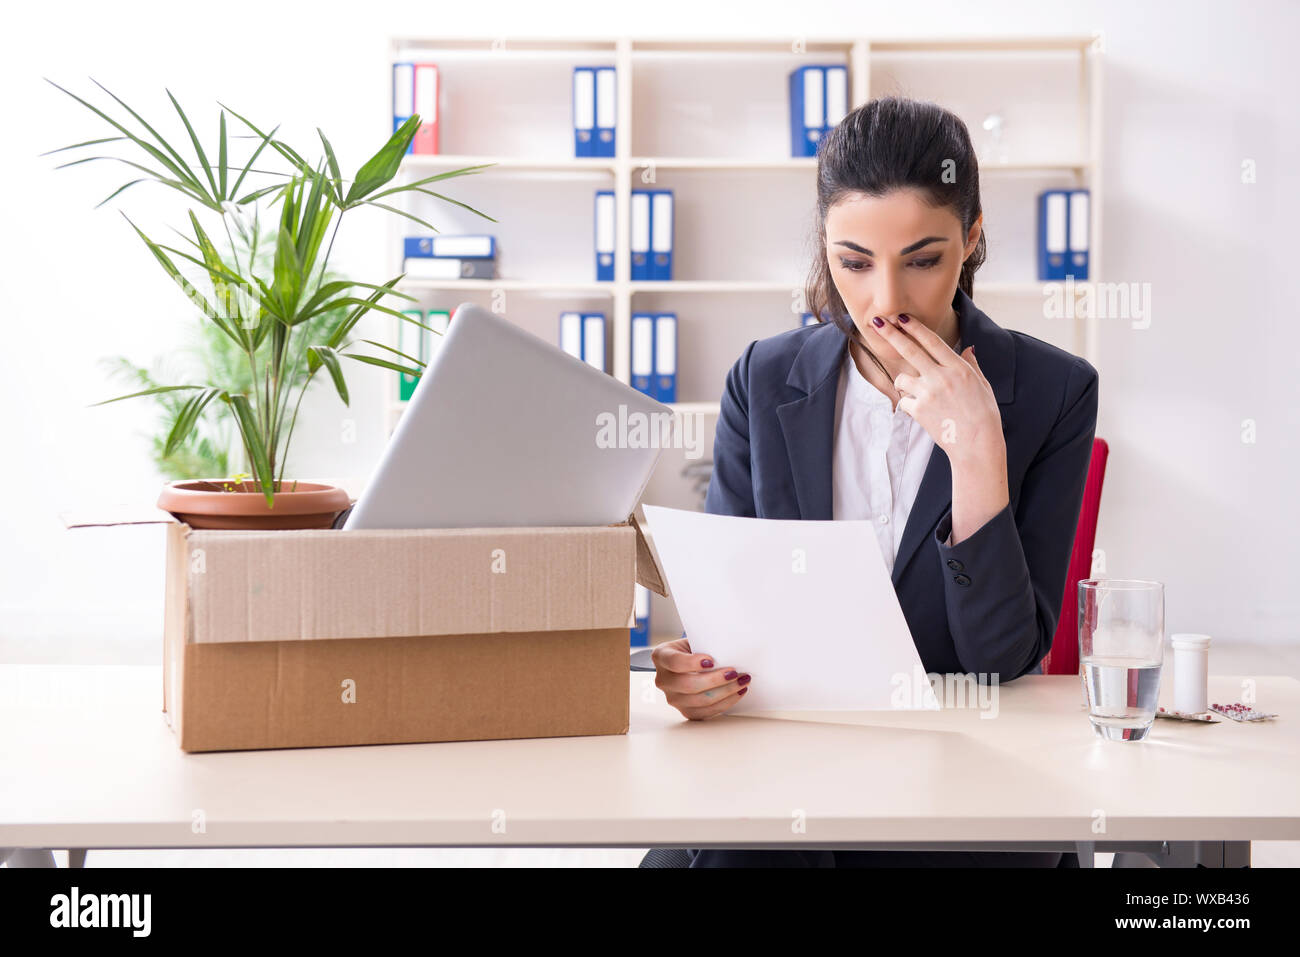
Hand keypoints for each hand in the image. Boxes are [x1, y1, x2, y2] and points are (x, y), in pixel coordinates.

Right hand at [651, 637, 750, 719]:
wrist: (689, 663)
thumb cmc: (694, 649)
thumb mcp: (695, 640)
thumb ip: (706, 645)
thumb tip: (730, 652)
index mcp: (662, 656)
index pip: (674, 662)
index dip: (692, 663)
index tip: (711, 660)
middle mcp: (663, 680)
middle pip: (688, 685)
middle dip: (715, 680)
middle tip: (734, 673)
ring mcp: (673, 698)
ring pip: (699, 701)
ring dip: (725, 692)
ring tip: (742, 682)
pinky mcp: (685, 711)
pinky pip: (706, 712)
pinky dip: (725, 703)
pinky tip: (736, 693)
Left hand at [872, 314, 1003, 466]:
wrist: (977, 444)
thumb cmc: (983, 415)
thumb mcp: (983, 385)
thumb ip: (971, 365)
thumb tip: (967, 348)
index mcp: (958, 368)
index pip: (932, 342)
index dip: (915, 328)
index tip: (901, 317)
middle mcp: (941, 377)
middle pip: (910, 351)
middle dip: (891, 334)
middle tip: (876, 321)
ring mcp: (928, 393)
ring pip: (902, 378)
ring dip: (903, 382)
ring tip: (917, 392)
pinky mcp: (919, 410)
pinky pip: (904, 401)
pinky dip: (909, 404)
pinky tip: (922, 412)